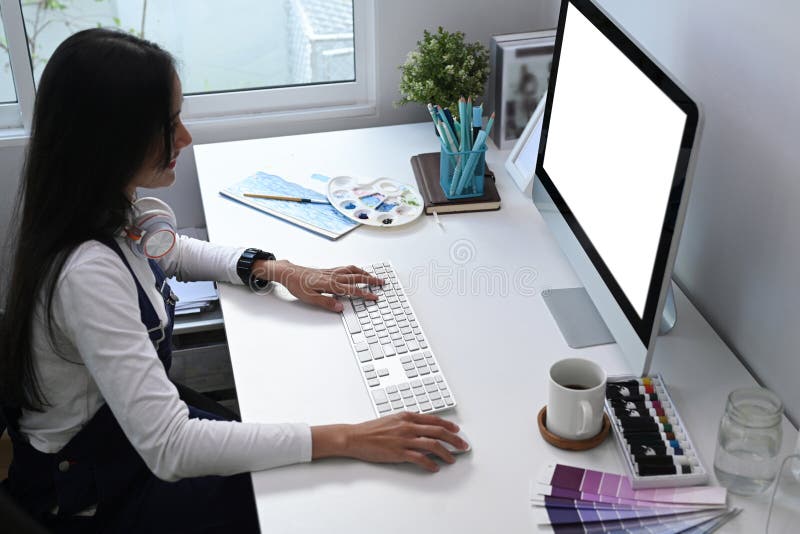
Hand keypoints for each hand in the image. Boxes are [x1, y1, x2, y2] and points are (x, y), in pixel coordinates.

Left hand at [253, 260, 383, 311]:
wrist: (289, 273)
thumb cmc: (297, 285)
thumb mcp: (310, 299)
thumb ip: (326, 303)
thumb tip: (340, 307)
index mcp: (331, 284)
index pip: (352, 290)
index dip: (365, 294)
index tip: (375, 297)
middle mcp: (333, 276)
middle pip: (356, 276)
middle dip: (371, 280)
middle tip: (382, 282)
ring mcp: (331, 272)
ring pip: (352, 270)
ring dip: (364, 273)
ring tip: (373, 277)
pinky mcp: (328, 270)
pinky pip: (346, 268)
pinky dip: (355, 269)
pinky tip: (356, 271)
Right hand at [311, 412, 467, 471]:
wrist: (355, 437)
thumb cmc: (370, 429)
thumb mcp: (391, 419)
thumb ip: (407, 422)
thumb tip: (421, 427)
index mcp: (406, 417)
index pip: (433, 420)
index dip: (448, 426)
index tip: (456, 430)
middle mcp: (408, 426)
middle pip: (438, 432)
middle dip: (453, 439)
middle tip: (462, 445)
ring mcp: (404, 440)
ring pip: (432, 445)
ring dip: (446, 453)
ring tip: (452, 459)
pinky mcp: (399, 452)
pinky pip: (420, 458)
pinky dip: (430, 464)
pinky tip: (434, 468)